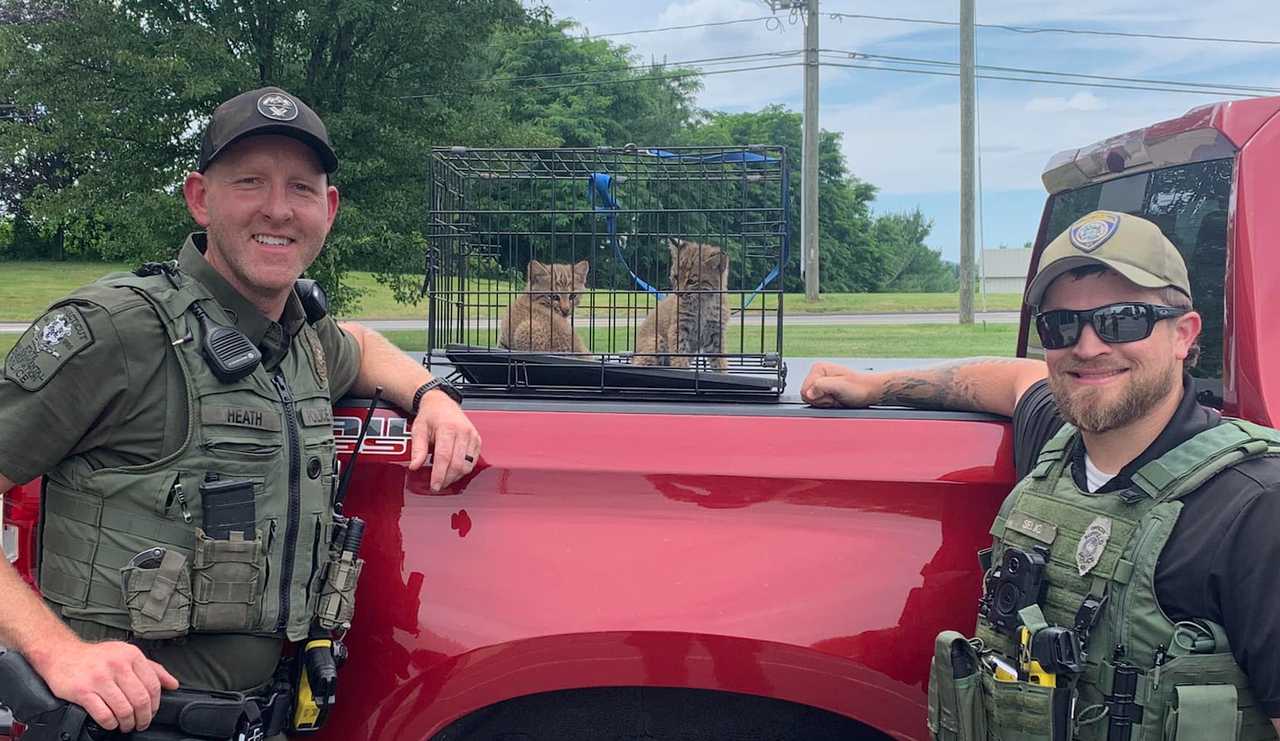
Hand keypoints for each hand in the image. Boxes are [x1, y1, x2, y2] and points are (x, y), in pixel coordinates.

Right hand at [32, 638, 178, 732]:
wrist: (62, 655)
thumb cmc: (96, 657)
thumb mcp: (127, 655)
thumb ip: (152, 669)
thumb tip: (173, 684)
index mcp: (131, 656)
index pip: (153, 685)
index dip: (155, 704)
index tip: (152, 712)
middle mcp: (117, 665)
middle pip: (140, 699)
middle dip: (144, 717)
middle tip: (141, 723)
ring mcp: (100, 678)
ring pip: (124, 709)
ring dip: (127, 723)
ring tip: (126, 725)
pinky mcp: (83, 691)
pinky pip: (104, 714)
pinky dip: (111, 723)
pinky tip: (111, 723)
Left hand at [409, 391, 481, 490]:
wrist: (442, 404)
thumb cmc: (430, 416)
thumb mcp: (418, 429)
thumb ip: (417, 448)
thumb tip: (415, 466)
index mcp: (447, 428)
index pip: (444, 457)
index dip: (439, 474)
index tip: (434, 485)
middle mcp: (463, 432)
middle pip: (458, 463)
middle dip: (447, 478)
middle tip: (437, 485)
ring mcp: (472, 436)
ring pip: (467, 465)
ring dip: (456, 476)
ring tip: (444, 478)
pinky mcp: (477, 440)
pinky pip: (473, 461)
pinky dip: (463, 469)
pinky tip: (453, 469)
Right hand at [799, 362, 879, 407]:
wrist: (870, 391)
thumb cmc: (859, 387)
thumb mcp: (840, 386)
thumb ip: (821, 386)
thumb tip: (808, 393)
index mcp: (818, 368)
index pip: (804, 390)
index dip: (818, 397)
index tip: (832, 394)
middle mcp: (817, 374)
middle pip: (806, 396)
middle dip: (821, 400)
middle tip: (835, 396)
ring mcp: (820, 382)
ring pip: (811, 400)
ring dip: (825, 402)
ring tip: (837, 397)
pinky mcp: (823, 390)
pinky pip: (817, 402)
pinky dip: (827, 404)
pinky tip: (836, 399)